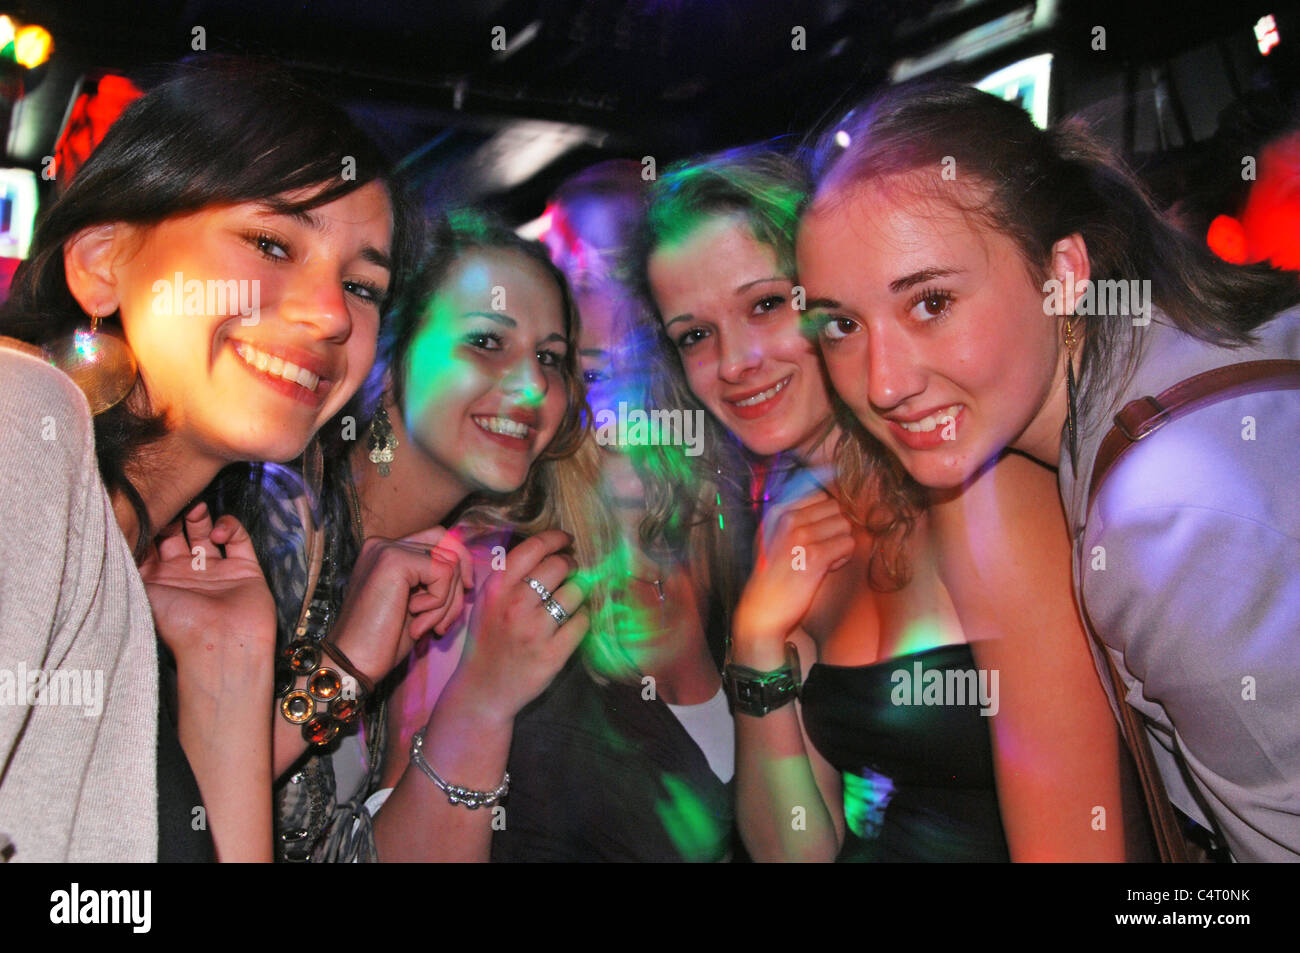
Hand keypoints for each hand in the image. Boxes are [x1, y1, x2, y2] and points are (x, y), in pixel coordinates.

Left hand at [140, 503, 276, 663]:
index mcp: (160, 581)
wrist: (222, 642)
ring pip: (207, 533)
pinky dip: (229, 527)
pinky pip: (239, 539)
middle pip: (178, 535)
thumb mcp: (141, 588)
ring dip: (200, 517)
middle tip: (173, 503)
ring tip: (197, 509)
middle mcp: (186, 575)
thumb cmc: (178, 622)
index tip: (148, 507)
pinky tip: (219, 533)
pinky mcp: (245, 569)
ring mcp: (216, 571)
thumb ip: (131, 560)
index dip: (149, 524)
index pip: (151, 544)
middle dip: (174, 516)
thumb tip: (121, 532)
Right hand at [330, 527, 474, 684]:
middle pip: (449, 550)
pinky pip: (443, 573)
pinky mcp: (393, 560)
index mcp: (386, 551)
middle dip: (456, 591)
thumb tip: (468, 570)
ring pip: (450, 563)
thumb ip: (435, 580)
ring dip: (447, 604)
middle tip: (441, 625)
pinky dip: (439, 604)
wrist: (352, 663)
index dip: (460, 563)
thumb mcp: (417, 604)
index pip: (439, 538)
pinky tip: (416, 622)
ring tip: (424, 627)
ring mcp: (386, 549)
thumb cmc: (383, 640)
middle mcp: (383, 543)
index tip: (465, 591)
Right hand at [439, 529, 589, 726]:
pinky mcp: (553, 654)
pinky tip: (573, 620)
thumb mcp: (486, 602)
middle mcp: (515, 605)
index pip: (534, 547)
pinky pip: (582, 621)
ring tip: (573, 596)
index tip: (567, 540)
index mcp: (496, 588)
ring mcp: (535, 630)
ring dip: (580, 590)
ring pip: (576, 592)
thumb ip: (510, 577)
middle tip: (572, 571)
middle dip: (571, 564)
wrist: (482, 691)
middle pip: (560, 566)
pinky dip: (582, 617)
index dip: (556, 538)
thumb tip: (549, 551)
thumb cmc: (487, 641)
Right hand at [733, 491, 853, 660]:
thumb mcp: (773, 536)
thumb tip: (824, 494)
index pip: (819, 495)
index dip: (823, 516)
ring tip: (822, 560)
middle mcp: (786, 519)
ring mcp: (800, 537)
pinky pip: (847, 544)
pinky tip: (826, 569)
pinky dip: (841, 558)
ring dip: (839, 544)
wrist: (762, 610)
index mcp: (776, 511)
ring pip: (844, 525)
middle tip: (819, 549)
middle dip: (833, 528)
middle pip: (835, 508)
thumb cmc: (773, 575)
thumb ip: (793, 514)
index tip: (813, 535)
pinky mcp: (814, 557)